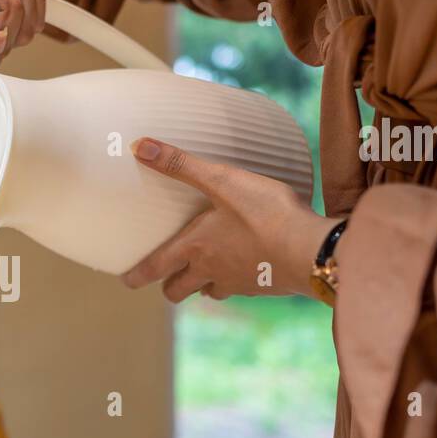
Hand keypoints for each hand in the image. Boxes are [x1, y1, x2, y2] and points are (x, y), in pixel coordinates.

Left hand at [122, 138, 333, 301]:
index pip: (155, 267)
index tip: (127, 281)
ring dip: (201, 285)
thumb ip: (180, 164)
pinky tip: (244, 269)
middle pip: (178, 290)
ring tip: (202, 276)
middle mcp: (210, 270)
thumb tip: (140, 146)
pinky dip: (234, 282)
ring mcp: (237, 282)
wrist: (309, 249)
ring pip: (208, 292)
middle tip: (166, 282)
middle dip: (169, 286)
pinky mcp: (263, 287)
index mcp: (195, 247)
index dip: (137, 275)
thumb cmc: (265, 213)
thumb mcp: (222, 180)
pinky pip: (239, 289)